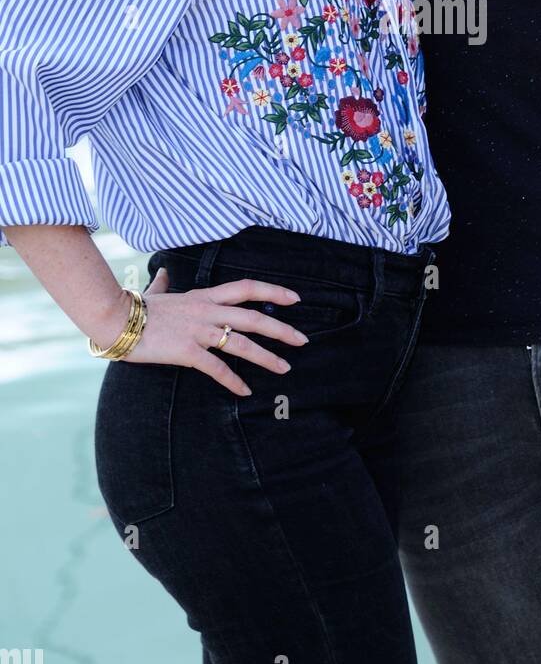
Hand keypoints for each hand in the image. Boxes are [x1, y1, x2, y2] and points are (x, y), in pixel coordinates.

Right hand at [105, 265, 307, 396]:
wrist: (115, 319)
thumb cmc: (136, 308)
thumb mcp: (156, 292)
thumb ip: (163, 284)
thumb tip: (161, 273)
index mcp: (204, 296)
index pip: (247, 287)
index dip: (274, 290)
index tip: (296, 298)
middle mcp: (206, 310)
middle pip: (254, 316)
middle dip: (281, 329)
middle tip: (302, 340)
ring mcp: (198, 330)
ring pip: (241, 343)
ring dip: (266, 357)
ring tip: (284, 368)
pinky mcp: (186, 351)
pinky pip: (216, 368)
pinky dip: (233, 380)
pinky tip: (245, 391)